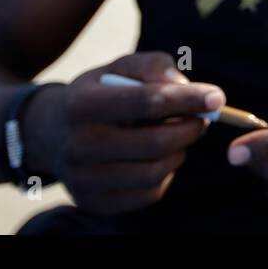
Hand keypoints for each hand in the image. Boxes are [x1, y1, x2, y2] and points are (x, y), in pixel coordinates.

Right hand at [23, 52, 224, 215]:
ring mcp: (82, 179)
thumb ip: (154, 66)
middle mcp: (78, 145)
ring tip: (178, 135)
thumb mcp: (119, 67)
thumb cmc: (98, 92)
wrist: (49, 132)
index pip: (148, 102)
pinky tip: (158, 157)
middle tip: (202, 119)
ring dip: (180, 151)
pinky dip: (165, 175)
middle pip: (156, 142)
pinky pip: (148, 194)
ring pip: (155, 171)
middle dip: (191, 128)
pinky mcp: (92, 203)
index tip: (218, 97)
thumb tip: (186, 85)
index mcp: (83, 104)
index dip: (188, 99)